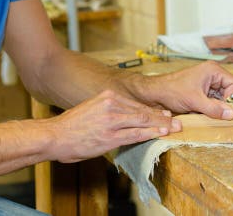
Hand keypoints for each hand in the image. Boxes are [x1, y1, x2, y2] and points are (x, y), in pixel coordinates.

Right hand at [45, 90, 180, 162]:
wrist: (55, 135)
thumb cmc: (72, 125)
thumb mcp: (92, 109)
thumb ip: (109, 110)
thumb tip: (126, 117)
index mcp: (107, 96)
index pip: (136, 103)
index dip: (153, 110)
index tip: (165, 114)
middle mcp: (111, 105)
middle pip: (143, 111)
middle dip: (162, 117)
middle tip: (177, 122)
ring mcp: (112, 121)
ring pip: (142, 122)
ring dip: (161, 126)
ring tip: (174, 129)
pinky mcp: (110, 136)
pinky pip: (135, 135)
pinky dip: (150, 134)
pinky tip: (160, 135)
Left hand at [144, 61, 232, 119]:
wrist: (156, 94)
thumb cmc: (172, 91)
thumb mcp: (194, 101)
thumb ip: (214, 108)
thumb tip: (232, 114)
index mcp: (213, 70)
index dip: (232, 97)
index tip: (222, 107)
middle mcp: (213, 75)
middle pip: (231, 91)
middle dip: (224, 103)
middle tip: (213, 111)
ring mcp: (208, 84)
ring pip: (223, 99)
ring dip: (216, 107)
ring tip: (203, 110)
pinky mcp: (203, 93)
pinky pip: (215, 102)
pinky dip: (210, 109)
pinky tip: (200, 111)